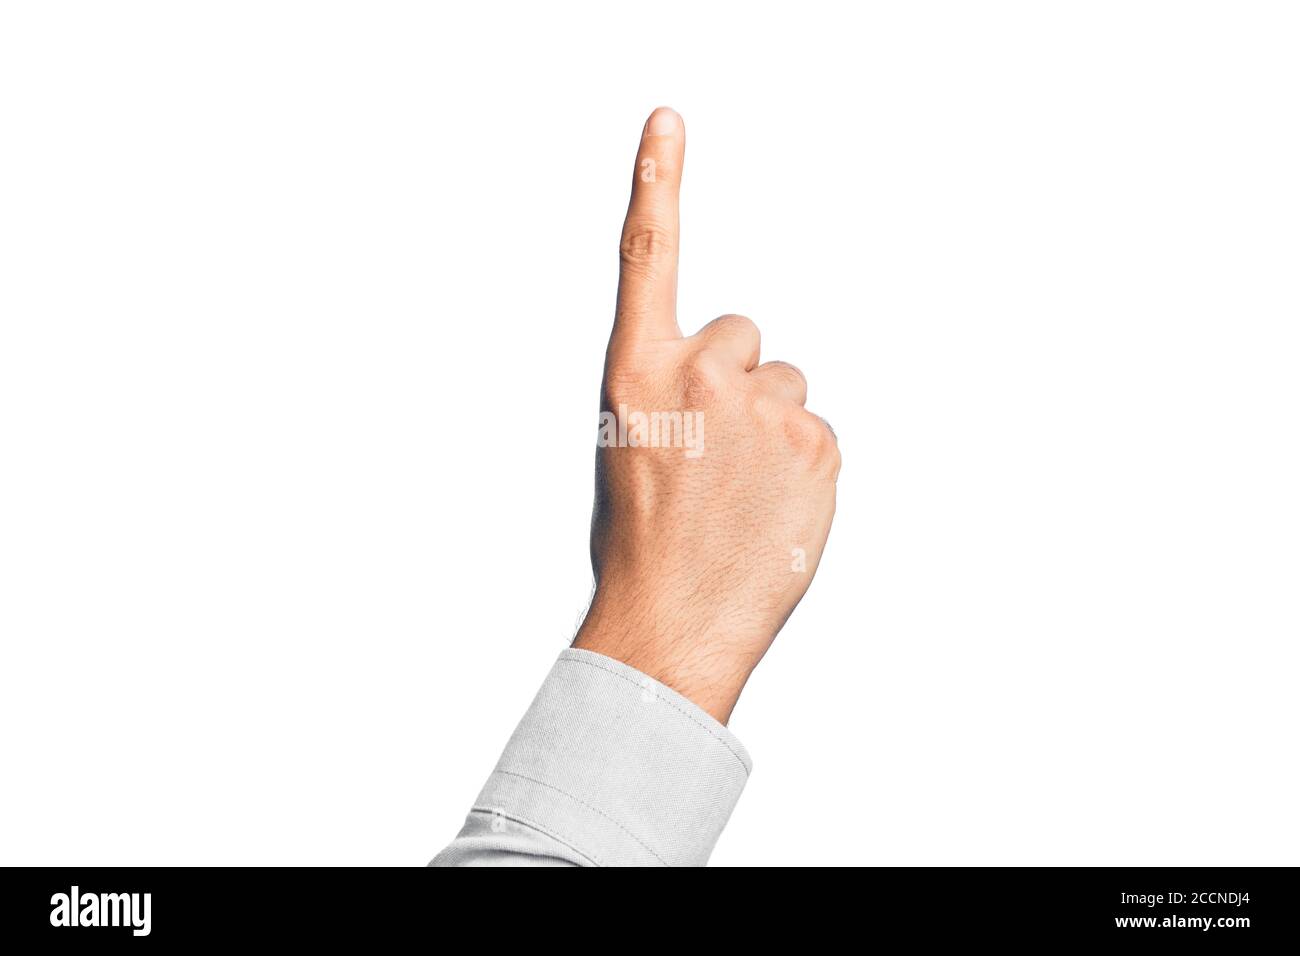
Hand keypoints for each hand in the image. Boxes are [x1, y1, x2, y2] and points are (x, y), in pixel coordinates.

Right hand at [573, 108, 840, 723]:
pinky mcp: (817, 444)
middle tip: (719, 455)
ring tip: (743, 493)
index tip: (667, 125)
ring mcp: (763, 408)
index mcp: (638, 374)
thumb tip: (728, 385)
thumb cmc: (644, 543)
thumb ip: (671, 393)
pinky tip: (773, 509)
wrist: (675, 623)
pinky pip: (819, 432)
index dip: (657, 184)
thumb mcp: (630, 448)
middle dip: (740, 383)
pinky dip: (803, 467)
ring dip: (774, 430)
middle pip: (748, 336)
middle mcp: (698, 376)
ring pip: (789, 391)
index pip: (647, 258)